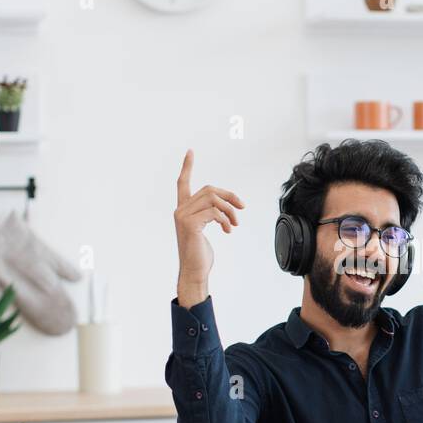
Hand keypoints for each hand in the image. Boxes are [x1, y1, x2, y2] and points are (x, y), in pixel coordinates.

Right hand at [174, 149, 244, 306]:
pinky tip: (228, 230)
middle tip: (242, 208)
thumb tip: (225, 207)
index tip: (190, 152)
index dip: (187, 167)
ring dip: (230, 210)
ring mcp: (183, 216)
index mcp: (183, 210)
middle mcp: (180, 210)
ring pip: (213, 200)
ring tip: (234, 224)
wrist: (195, 271)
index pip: (182, 183)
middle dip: (229, 196)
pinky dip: (226, 220)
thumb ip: (210, 214)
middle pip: (209, 190)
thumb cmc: (200, 253)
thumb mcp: (206, 229)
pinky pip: (215, 212)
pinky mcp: (190, 224)